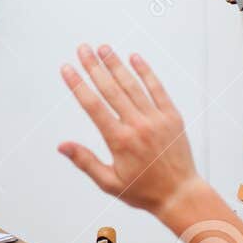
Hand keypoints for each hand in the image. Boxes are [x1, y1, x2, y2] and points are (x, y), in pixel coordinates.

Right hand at [58, 44, 206, 217]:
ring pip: (132, 85)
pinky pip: (157, 89)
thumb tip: (62, 145)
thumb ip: (85, 161)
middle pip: (110, 89)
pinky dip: (146, 72)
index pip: (93, 106)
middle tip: (82, 48)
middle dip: (94, 66)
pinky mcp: (172, 116)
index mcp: (119, 140)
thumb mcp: (108, 182)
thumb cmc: (143, 191)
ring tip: (103, 48)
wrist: (180, 194)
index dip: (78, 84)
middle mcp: (137, 125)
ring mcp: (157, 119)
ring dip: (116, 65)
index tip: (67, 68)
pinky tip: (135, 57)